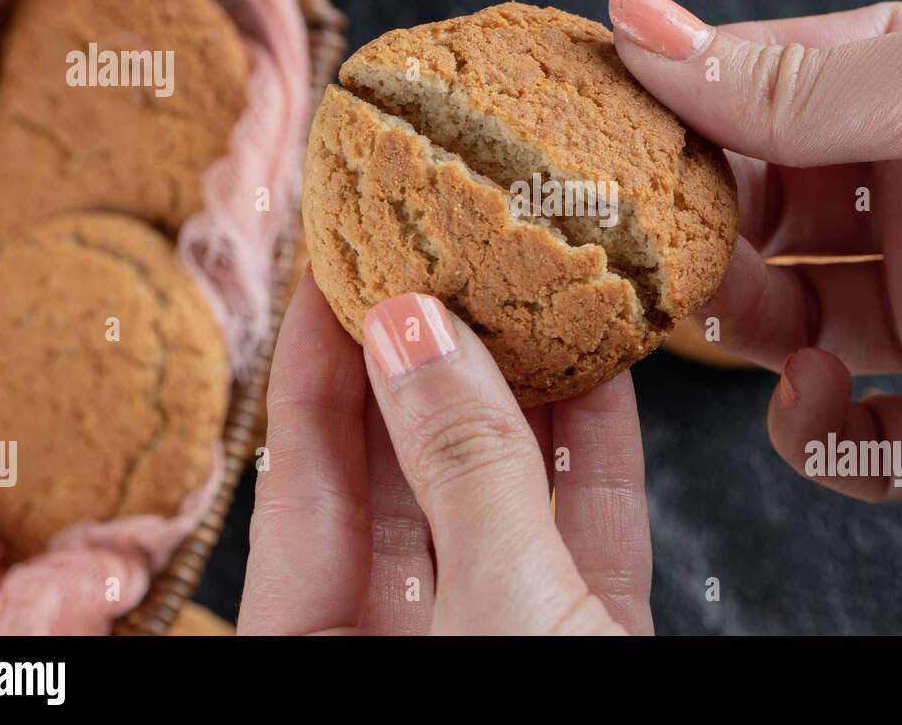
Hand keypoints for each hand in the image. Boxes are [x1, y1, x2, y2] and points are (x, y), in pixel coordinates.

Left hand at [237, 272, 651, 634]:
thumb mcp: (496, 605)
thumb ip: (464, 471)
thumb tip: (417, 329)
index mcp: (326, 648)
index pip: (297, 480)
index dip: (311, 362)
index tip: (333, 262)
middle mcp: (404, 637)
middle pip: (400, 475)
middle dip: (424, 360)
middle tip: (438, 254)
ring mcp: (498, 635)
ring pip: (499, 496)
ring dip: (523, 395)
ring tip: (524, 290)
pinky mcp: (587, 636)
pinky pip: (585, 532)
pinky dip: (595, 454)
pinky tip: (604, 368)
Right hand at [609, 0, 901, 499]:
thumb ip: (785, 77)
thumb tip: (636, 22)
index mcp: (900, 108)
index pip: (751, 119)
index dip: (676, 134)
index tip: (602, 152)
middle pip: (760, 237)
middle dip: (705, 246)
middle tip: (666, 252)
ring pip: (794, 340)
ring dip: (748, 337)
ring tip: (751, 319)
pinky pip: (869, 451)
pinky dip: (817, 441)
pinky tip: (815, 400)